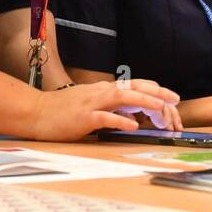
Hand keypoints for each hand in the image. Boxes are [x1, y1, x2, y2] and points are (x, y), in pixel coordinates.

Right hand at [28, 79, 179, 141]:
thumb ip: (109, 105)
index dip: (153, 90)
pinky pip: (105, 118)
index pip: (133, 85)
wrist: (36, 112)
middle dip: (156, 92)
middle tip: (175, 98)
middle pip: (133, 87)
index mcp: (103, 89)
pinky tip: (133, 126)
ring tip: (161, 108)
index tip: (169, 96)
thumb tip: (130, 113)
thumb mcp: (89, 102)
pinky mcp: (83, 117)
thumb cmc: (61, 110)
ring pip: (122, 98)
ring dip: (143, 101)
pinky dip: (120, 121)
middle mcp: (100, 92)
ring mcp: (92, 104)